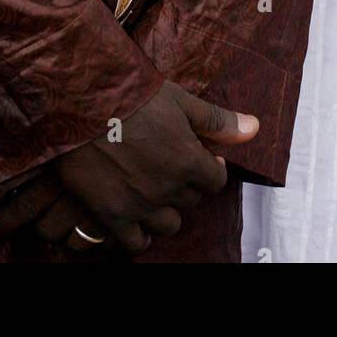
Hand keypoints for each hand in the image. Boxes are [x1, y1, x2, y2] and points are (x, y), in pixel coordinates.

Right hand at [0, 81, 257, 253]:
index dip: (210, 166)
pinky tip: (134, 216)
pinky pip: (135, 243)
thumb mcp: (180, 100)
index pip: (216, 180)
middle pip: (192, 200)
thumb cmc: (133, 93)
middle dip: (187, 184)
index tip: (199, 154)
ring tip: (153, 189)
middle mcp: (169, 188)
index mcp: (190, 160)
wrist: (81, 100)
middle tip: (169, 163)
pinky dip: (138, 235)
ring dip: (166, 210)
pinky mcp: (112, 214)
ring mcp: (141, 205)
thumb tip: (255, 129)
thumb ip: (218, 120)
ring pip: (169, 224)